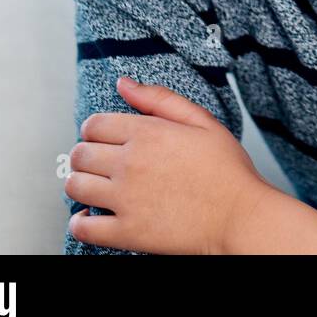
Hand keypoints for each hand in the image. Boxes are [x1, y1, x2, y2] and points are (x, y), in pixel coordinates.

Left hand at [65, 77, 273, 253]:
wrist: (241, 215)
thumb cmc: (227, 170)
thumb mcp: (203, 121)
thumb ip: (160, 99)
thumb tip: (124, 83)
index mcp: (148, 133)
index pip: (93, 125)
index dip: (96, 130)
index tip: (105, 140)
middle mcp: (131, 164)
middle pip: (79, 154)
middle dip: (86, 156)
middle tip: (102, 163)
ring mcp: (126, 199)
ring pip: (75, 187)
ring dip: (80, 185)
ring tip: (97, 187)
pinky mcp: (127, 233)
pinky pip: (82, 228)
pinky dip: (80, 223)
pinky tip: (92, 217)